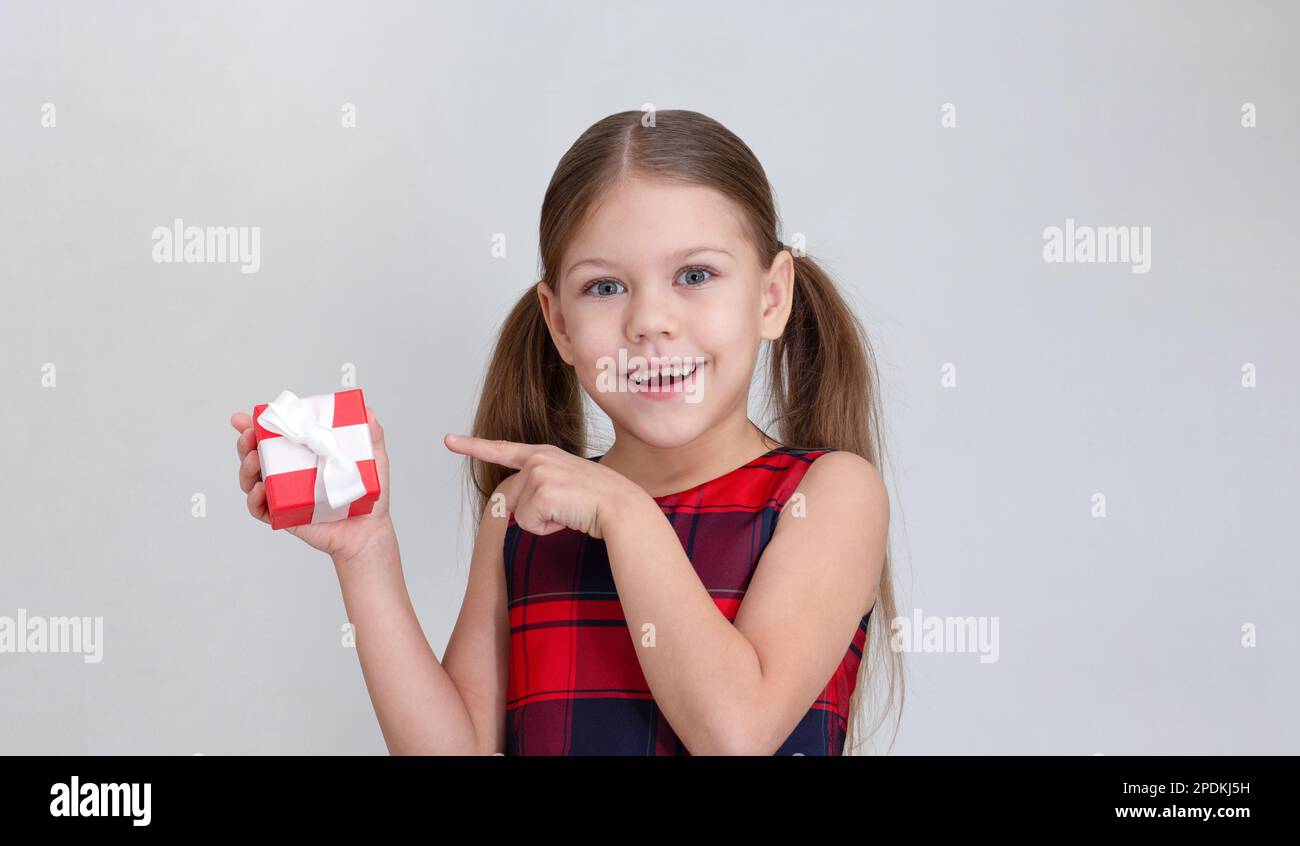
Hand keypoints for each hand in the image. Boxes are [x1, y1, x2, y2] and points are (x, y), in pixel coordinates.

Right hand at [231, 406, 393, 563]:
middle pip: (256, 454)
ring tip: (254, 458)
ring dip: (246, 467)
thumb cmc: (368, 496)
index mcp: (304, 456)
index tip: (249, 416)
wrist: (368, 530)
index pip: (276, 436)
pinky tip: (259, 488)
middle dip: (246, 442)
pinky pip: (260, 508)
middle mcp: (288, 474)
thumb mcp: (374, 459)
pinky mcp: (283, 516)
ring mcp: (284, 495)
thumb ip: (371, 433)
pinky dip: (253, 499)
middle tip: (249, 434)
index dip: (258, 425)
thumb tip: (365, 409)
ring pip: (251, 479)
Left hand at [443, 435, 647, 538]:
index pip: (503, 450)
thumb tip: (518, 507)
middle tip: (566, 509)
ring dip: (543, 521)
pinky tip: (569, 517)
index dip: (474, 447)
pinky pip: (530, 522)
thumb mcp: (568, 484)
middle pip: (510, 497)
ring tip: (571, 511)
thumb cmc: (601, 501)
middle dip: (532, 513)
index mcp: (544, 454)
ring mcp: (539, 472)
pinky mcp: (542, 490)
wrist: (623, 507)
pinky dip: (548, 528)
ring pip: (521, 512)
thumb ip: (542, 486)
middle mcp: (538, 458)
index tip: (449, 441)